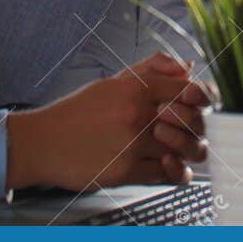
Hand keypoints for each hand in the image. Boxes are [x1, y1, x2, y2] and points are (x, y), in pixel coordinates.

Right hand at [6, 52, 208, 190]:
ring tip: (178, 148)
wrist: (42, 143)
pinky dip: (172, 171)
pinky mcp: (126, 171)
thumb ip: (151, 70)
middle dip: (196, 125)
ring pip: (181, 149)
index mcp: (134, 88)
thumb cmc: (76, 113)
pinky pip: (166, 174)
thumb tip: (186, 67)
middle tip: (190, 128)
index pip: (186, 88)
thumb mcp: (112, 83)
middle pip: (191, 120)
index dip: (200, 96)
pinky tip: (165, 165)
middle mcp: (135, 114)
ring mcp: (132, 144)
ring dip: (184, 150)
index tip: (199, 102)